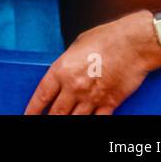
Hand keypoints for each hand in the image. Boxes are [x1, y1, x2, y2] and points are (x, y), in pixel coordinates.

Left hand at [25, 12, 160, 114]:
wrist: (133, 44)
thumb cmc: (106, 38)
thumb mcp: (76, 46)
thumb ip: (67, 63)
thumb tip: (62, 73)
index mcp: (62, 70)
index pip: (42, 95)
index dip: (33, 109)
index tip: (27, 115)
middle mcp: (75, 87)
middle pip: (57, 112)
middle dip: (48, 119)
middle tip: (43, 122)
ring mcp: (93, 97)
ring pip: (75, 120)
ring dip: (67, 123)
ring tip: (61, 123)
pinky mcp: (111, 103)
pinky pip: (97, 120)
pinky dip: (90, 123)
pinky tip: (85, 122)